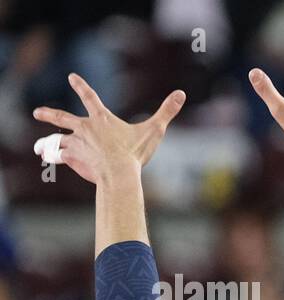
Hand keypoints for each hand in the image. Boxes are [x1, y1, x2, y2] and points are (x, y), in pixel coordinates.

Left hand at [33, 75, 183, 183]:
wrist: (118, 174)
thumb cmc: (136, 153)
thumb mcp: (154, 130)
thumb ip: (167, 112)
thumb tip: (182, 93)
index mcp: (102, 119)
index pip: (89, 96)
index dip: (81, 85)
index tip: (71, 77)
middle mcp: (85, 128)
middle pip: (62, 117)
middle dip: (49, 114)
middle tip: (37, 112)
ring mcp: (76, 143)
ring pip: (57, 140)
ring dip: (47, 142)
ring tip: (39, 148)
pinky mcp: (73, 158)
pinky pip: (60, 157)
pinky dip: (56, 158)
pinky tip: (50, 160)